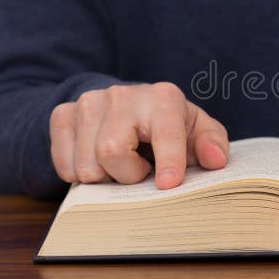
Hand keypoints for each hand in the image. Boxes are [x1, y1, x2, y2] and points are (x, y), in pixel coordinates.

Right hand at [49, 82, 228, 188]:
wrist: (130, 107)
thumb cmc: (170, 126)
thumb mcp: (198, 132)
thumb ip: (212, 144)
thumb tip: (215, 160)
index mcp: (163, 98)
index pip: (163, 132)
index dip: (168, 160)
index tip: (168, 184)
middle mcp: (124, 94)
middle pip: (111, 152)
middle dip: (127, 176)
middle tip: (141, 173)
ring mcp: (90, 102)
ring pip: (85, 164)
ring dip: (105, 178)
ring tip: (121, 166)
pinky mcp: (64, 114)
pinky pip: (64, 164)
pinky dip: (80, 175)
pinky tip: (98, 163)